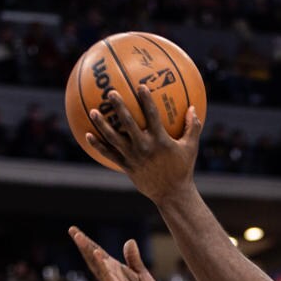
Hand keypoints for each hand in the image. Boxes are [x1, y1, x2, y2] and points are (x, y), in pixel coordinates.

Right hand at [69, 229, 163, 280]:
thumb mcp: (141, 272)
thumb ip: (133, 258)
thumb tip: (130, 241)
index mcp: (114, 270)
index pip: (98, 253)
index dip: (87, 242)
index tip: (75, 231)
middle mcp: (109, 276)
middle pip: (93, 258)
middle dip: (83, 244)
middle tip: (73, 230)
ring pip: (96, 266)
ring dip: (88, 252)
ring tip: (80, 238)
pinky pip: (108, 278)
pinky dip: (102, 267)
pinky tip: (97, 255)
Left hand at [83, 85, 202, 203]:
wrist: (172, 194)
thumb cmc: (183, 169)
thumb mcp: (191, 148)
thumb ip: (193, 127)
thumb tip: (193, 108)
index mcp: (160, 140)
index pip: (152, 116)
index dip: (146, 100)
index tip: (140, 86)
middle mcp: (144, 147)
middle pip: (128, 123)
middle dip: (119, 107)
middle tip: (111, 93)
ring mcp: (133, 157)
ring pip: (114, 138)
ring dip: (102, 124)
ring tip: (93, 111)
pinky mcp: (126, 166)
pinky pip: (109, 154)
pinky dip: (98, 145)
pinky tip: (87, 135)